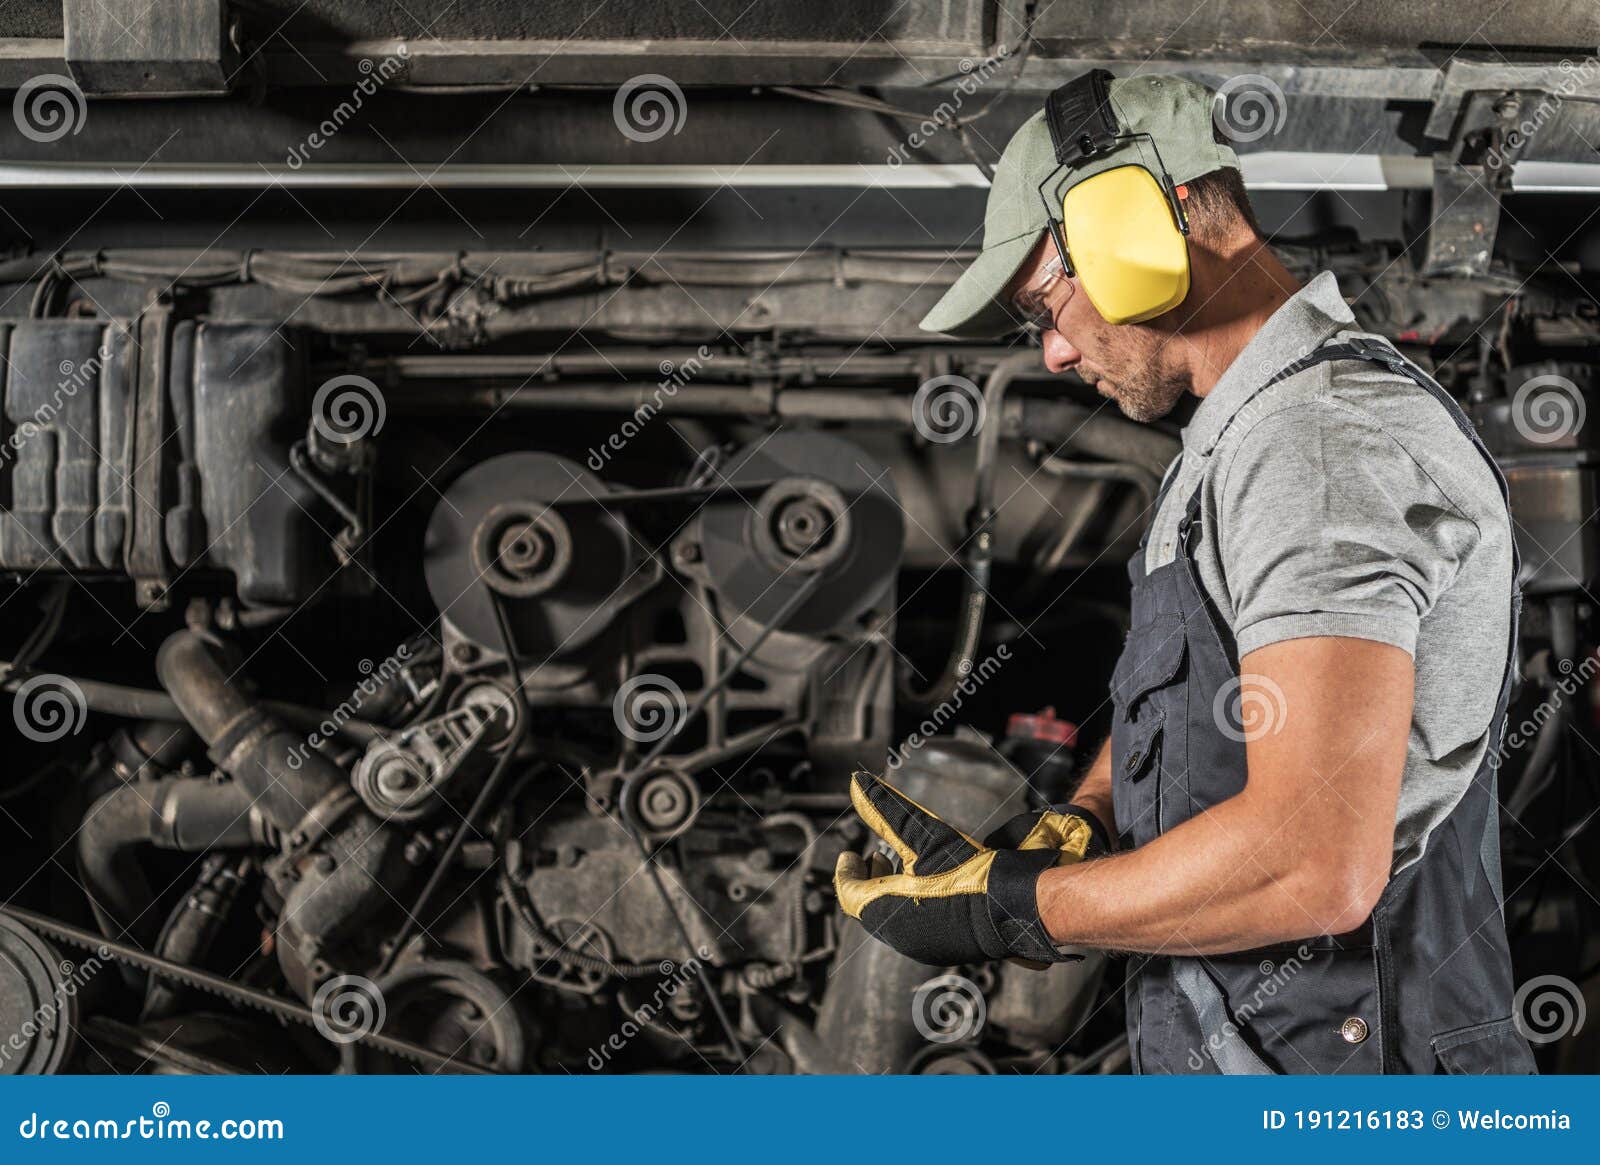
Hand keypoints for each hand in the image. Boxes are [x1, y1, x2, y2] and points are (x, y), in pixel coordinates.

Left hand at [832, 771, 1095, 965]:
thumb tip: (857, 783)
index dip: (847, 870)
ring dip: (890, 892)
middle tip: (874, 857)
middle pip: (868, 907)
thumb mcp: (926, 834)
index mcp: (886, 912)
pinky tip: (927, 887)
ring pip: (892, 919)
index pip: (849, 892)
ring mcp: (925, 947)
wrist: (1021, 907)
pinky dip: (910, 905)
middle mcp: (900, 936)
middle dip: (869, 880)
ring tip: (899, 868)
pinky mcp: (947, 949)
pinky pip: (915, 928)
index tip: (849, 854)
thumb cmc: (970, 870)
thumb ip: (887, 811)